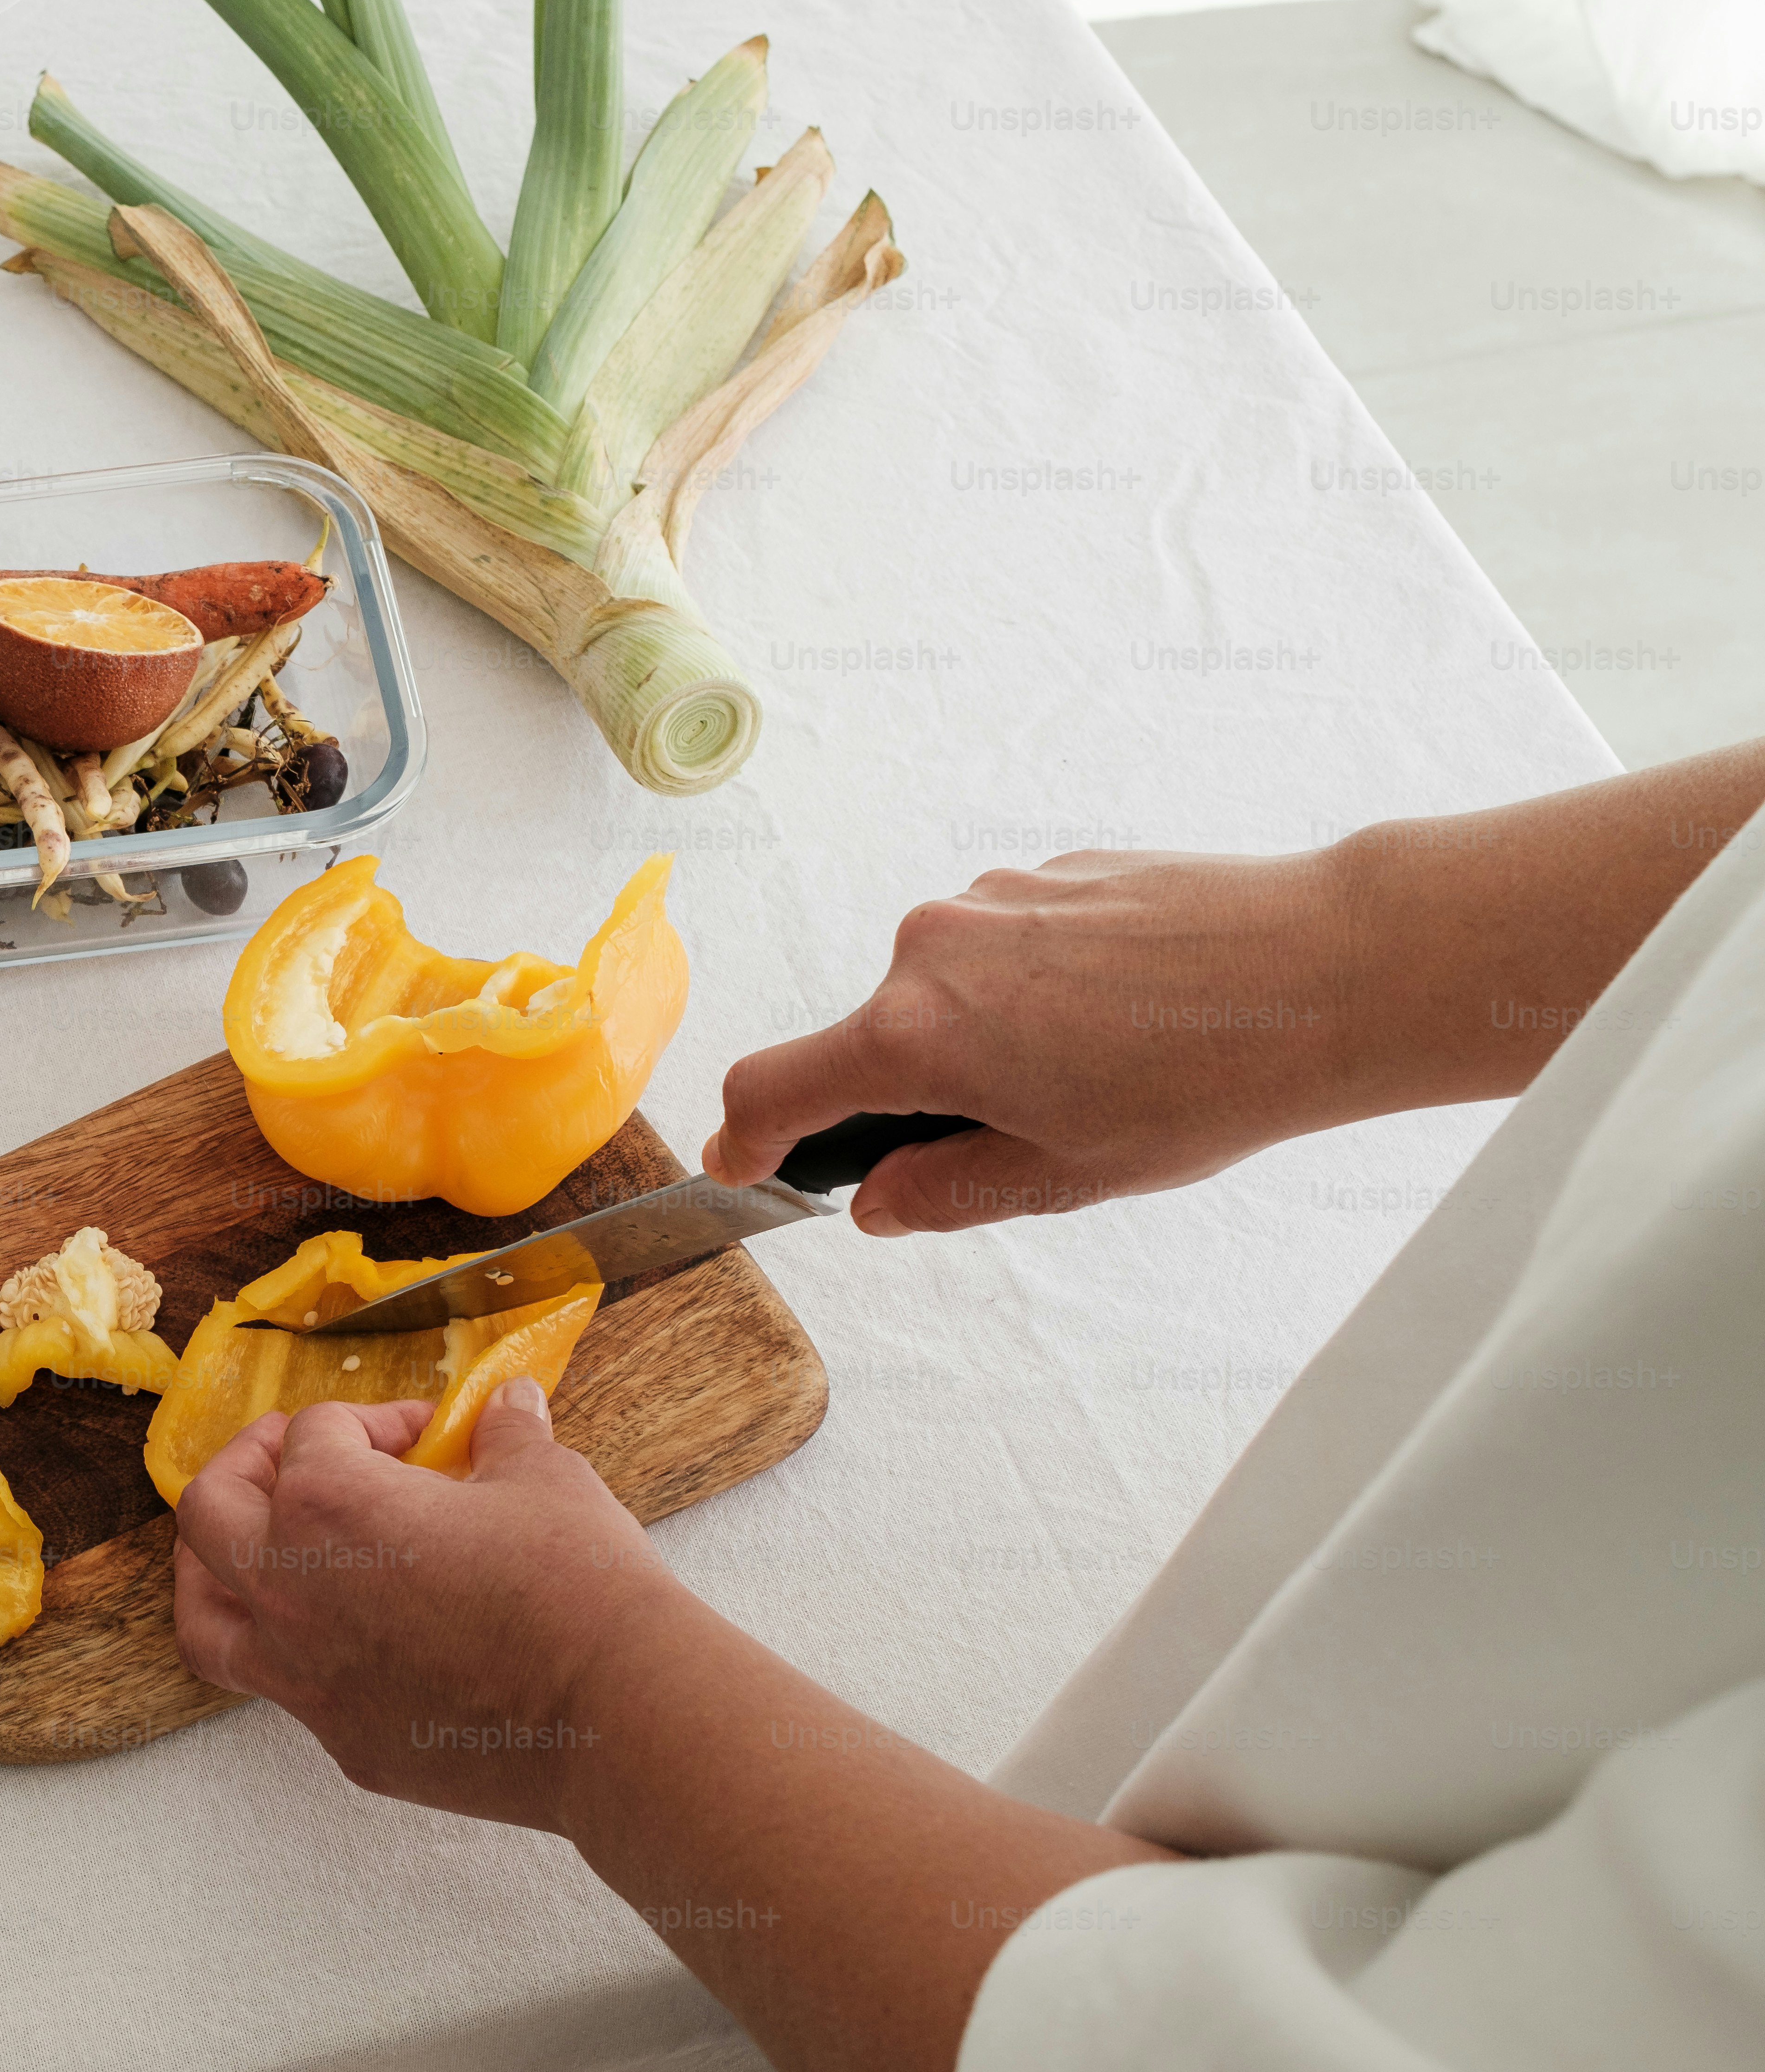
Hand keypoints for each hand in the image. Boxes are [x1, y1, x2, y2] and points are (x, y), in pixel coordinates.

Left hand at [170, 1384, 675, 1830]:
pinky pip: (285, 1689)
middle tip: (296, 1456)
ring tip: (254, 1548)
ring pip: (205, 1620)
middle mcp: (290, 1591)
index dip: (374, 1419)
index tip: (425, 1434)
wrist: (616, 1717)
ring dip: (218, 1572)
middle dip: (248, 1467)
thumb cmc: (577, 1587)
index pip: (317, 1436)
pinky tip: (345, 1637)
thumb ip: (506, 1436)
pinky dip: (298, 1653)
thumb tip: (509, 1405)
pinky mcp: (343, 1742)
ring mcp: (306, 1677)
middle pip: (210, 1510)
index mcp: (327, 1505)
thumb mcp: (545, 1481)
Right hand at [701, 848, 1366, 1234]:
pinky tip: (1126, 1019)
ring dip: (985, 1040)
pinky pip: (1007, 946)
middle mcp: (931, 949)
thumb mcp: (1062, 1173)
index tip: (745, 1162)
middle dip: (914, 1094)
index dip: (747, 1134)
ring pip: (947, 991)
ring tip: (1101, 1073)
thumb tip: (878, 1200)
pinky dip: (1036, 992)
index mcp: (916, 1033)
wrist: (1326, 971)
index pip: (774, 1083)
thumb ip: (943, 1190)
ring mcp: (992, 898)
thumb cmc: (1205, 1080)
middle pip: (874, 1037)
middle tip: (1018, 1138)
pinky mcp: (1050, 872)